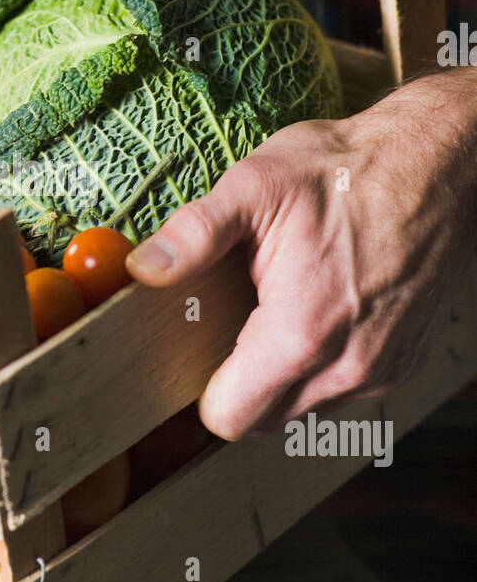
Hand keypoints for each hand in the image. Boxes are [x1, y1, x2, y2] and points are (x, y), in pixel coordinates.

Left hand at [126, 70, 476, 439]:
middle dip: (241, 381)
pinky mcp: (403, 361)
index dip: (203, 390)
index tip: (198, 349)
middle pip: (265, 419)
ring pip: (305, 407)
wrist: (437, 163)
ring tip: (282, 307)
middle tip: (236, 320)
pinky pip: (344, 388)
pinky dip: (324, 363)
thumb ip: (194, 235)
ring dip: (284, 373)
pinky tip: (321, 307)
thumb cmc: (347, 170)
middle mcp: (348, 368)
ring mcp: (382, 369)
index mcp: (301, 334)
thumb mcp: (256, 186)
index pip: (229, 418)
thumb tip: (144, 268)